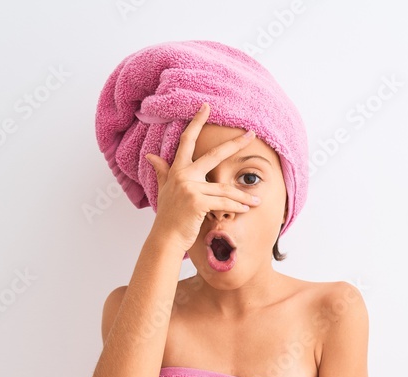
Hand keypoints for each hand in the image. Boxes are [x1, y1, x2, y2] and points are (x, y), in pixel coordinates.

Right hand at [144, 102, 259, 253]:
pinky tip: (246, 210)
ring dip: (243, 196)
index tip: (206, 107)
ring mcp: (190, 188)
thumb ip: (162, 171)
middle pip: (213, 155)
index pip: (187, 140)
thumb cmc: (169, 214)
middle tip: (251, 133)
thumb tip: (151, 155)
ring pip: (224, 188)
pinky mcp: (197, 202)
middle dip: (234, 144)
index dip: (197, 122)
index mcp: (177, 169)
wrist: (166, 237)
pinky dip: (236, 207)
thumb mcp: (164, 189)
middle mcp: (183, 175)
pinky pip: (223, 203)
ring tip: (256, 200)